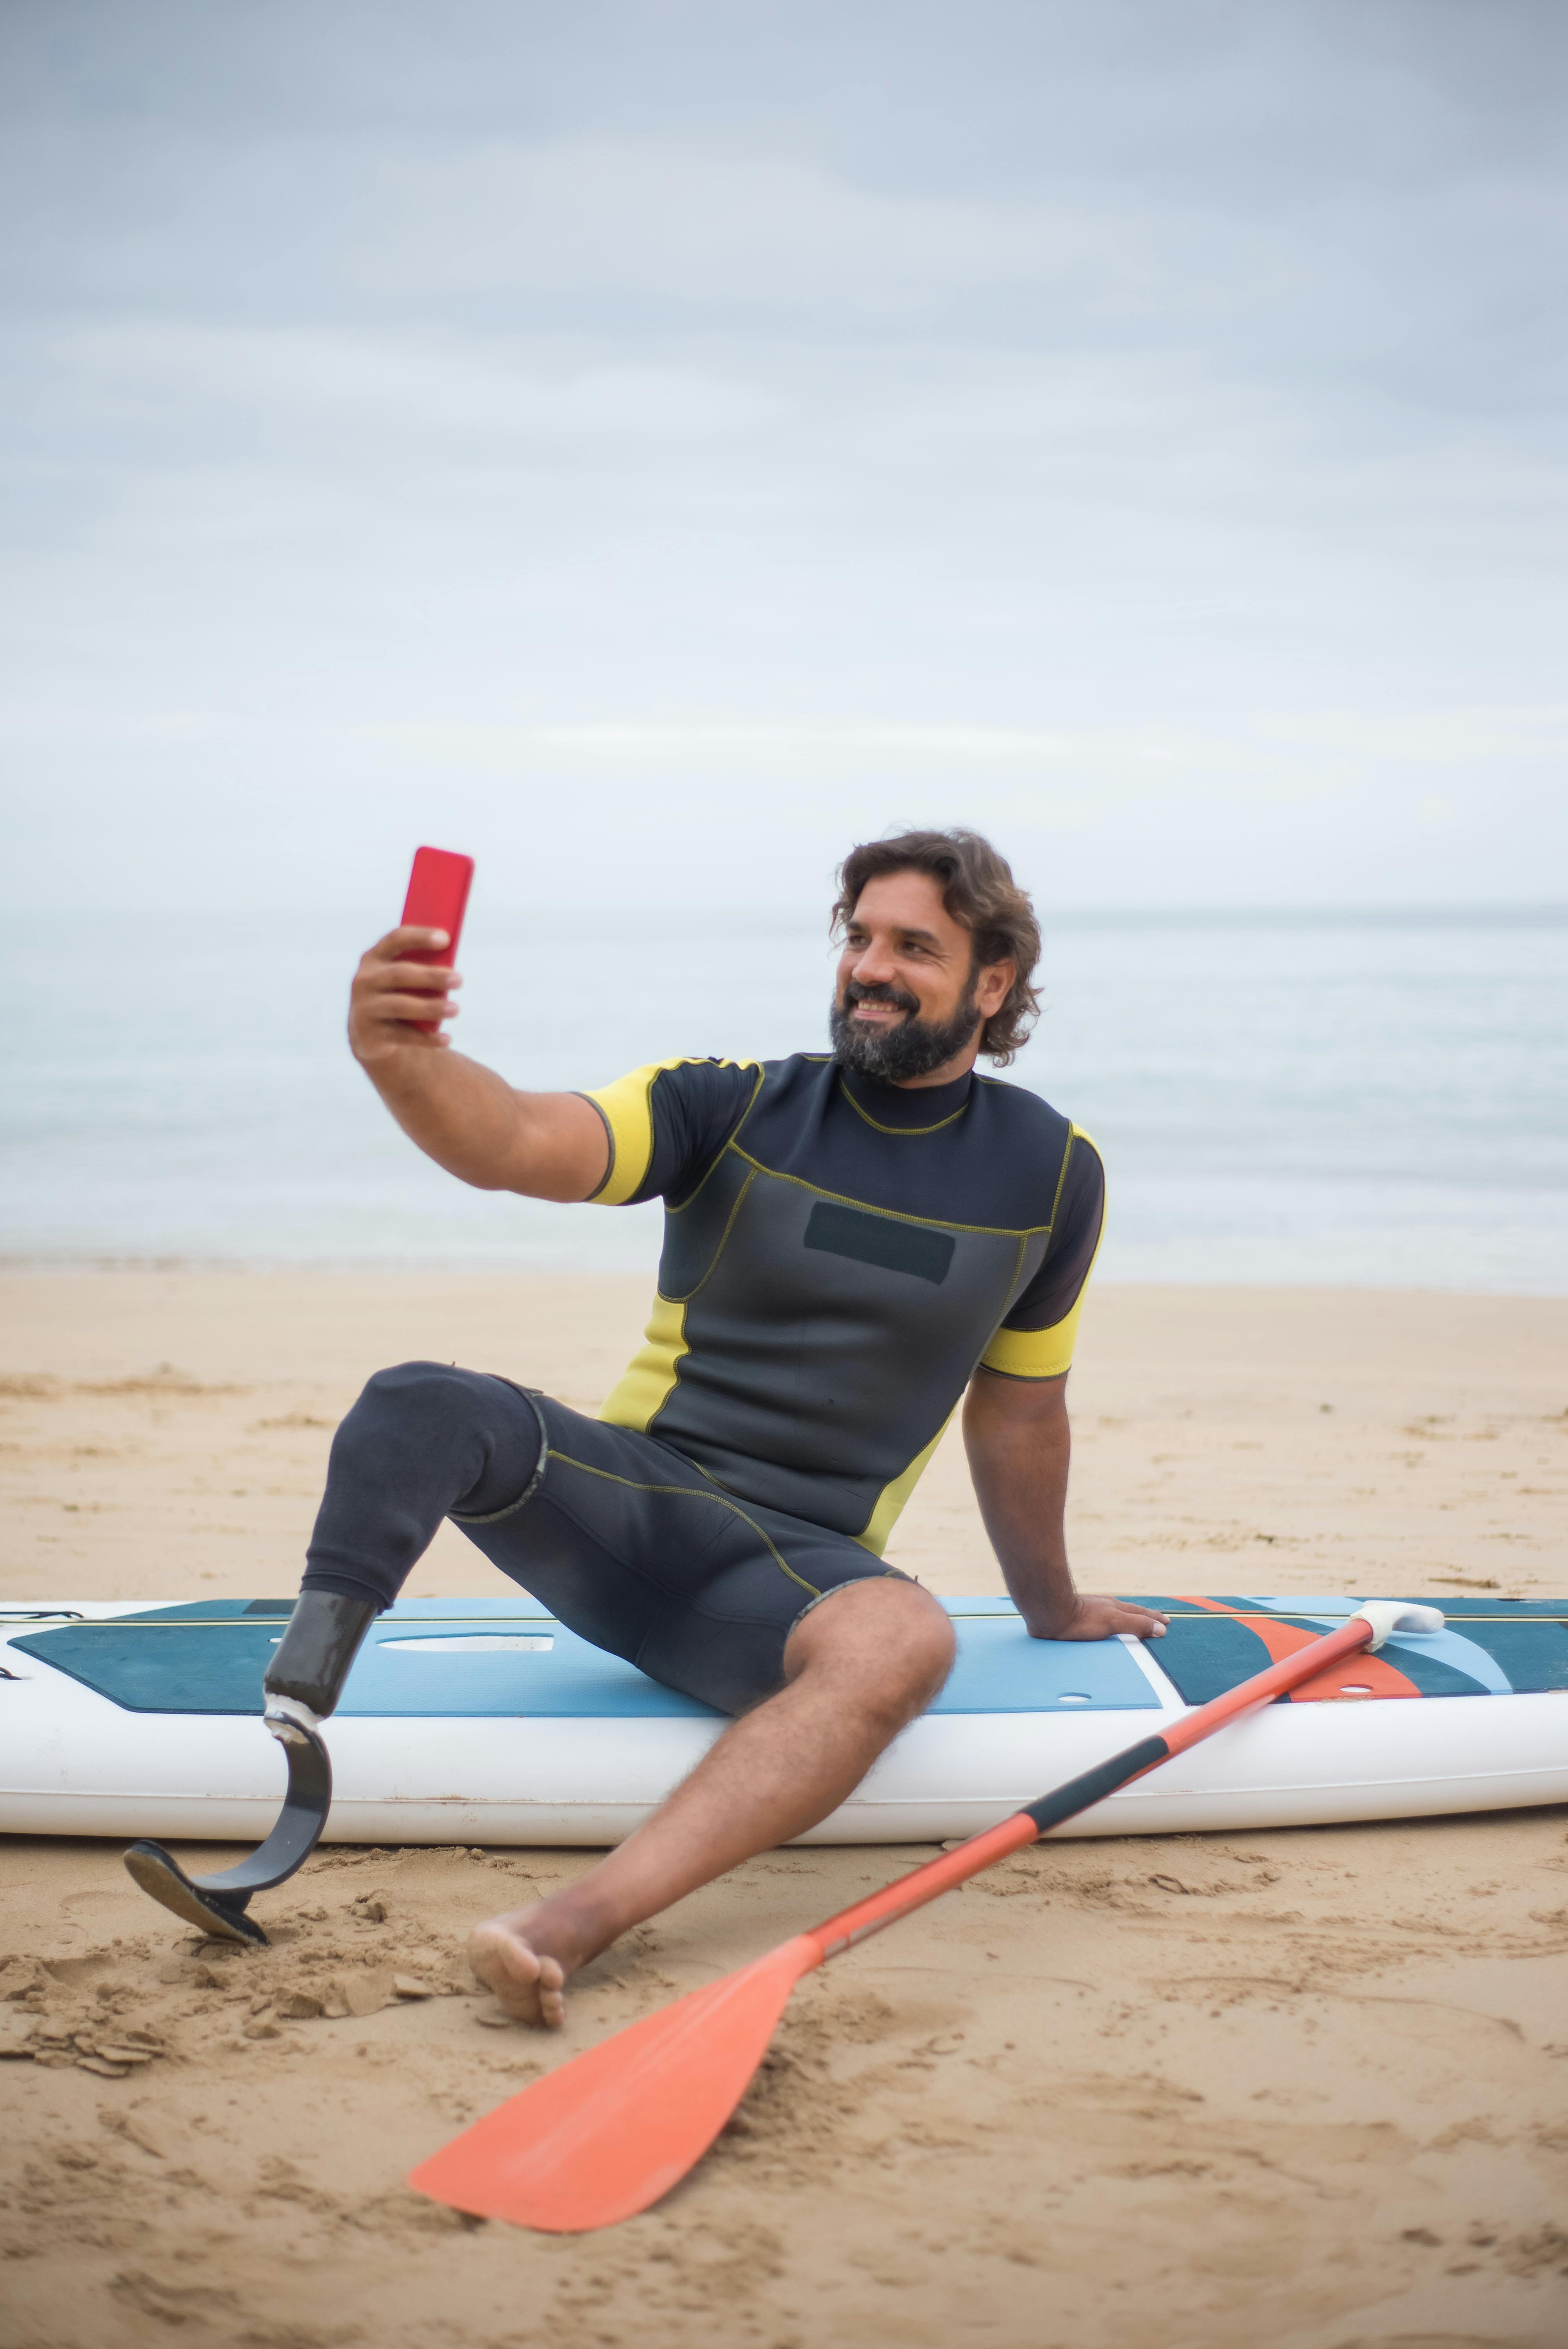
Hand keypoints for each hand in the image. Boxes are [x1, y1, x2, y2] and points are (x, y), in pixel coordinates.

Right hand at [348, 925, 462, 1064]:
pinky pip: (403, 1035)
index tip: (446, 938)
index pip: (395, 940)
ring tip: (455, 1009)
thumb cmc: (398, 996)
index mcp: (374, 958)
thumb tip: (452, 970)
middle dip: (431, 976)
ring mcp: (364, 1008)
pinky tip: (447, 1039)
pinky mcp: (370, 1035)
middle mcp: (364, 981)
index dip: (419, 937)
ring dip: (431, 1007)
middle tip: (459, 980)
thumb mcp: (404, 980)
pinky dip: (427, 1038)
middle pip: (400, 974)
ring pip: (400, 1006)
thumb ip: (421, 968)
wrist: (371, 1035)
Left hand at [1025, 1594, 1168, 1641]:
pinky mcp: (1079, 1615)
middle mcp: (1106, 1606)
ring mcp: (1093, 1609)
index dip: (1154, 1619)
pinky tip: (1105, 1625)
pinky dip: (1112, 1622)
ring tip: (1135, 1621)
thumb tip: (1161, 1629)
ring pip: (1116, 1613)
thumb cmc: (1081, 1619)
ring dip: (1128, 1618)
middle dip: (1145, 1617)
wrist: (1050, 1612)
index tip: (1167, 1622)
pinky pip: (1103, 1619)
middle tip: (1158, 1620)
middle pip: (1130, 1611)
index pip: (1141, 1613)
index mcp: (1116, 1608)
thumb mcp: (1113, 1622)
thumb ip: (1136, 1625)